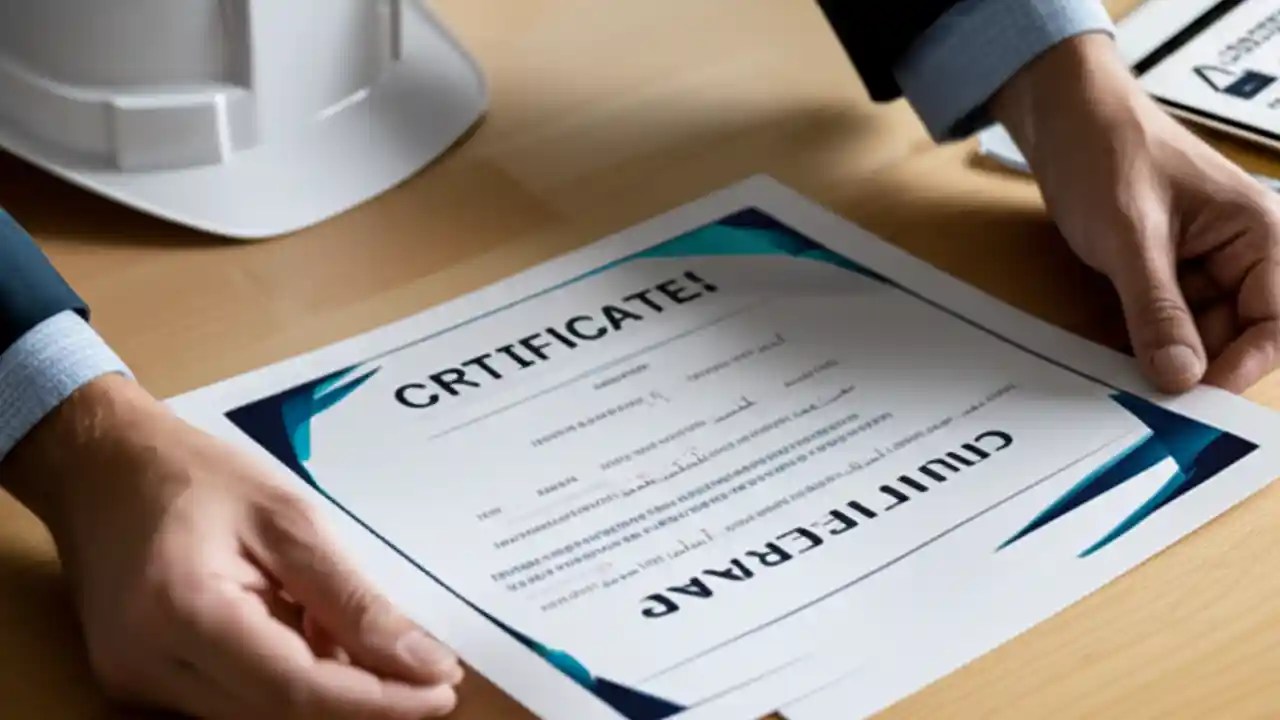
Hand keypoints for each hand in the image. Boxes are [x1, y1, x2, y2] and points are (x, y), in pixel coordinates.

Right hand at [1, 374, 463, 719]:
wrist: (99, 465)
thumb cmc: (195, 475)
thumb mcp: (289, 519)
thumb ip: (352, 600)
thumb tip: (421, 662)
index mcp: (185, 610)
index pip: (298, 691)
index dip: (377, 702)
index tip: (440, 690)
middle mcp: (150, 664)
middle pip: (278, 716)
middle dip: (360, 701)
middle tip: (426, 673)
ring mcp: (137, 681)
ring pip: (257, 717)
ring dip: (324, 691)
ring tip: (366, 642)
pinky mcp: (140, 683)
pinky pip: (231, 703)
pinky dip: (286, 682)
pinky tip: (314, 641)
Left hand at [993, 33, 1279, 393]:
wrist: (1062, 116)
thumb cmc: (1107, 149)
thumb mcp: (1131, 237)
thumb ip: (1157, 309)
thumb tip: (1182, 375)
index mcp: (1259, 233)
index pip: (1275, 321)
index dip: (1242, 365)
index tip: (1198, 398)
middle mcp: (1241, 251)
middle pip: (1239, 334)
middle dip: (1200, 365)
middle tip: (1155, 399)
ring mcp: (1202, 263)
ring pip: (1200, 333)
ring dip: (1169, 356)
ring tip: (1130, 376)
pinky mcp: (1166, 270)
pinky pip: (1167, 320)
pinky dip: (1147, 339)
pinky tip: (1122, 355)